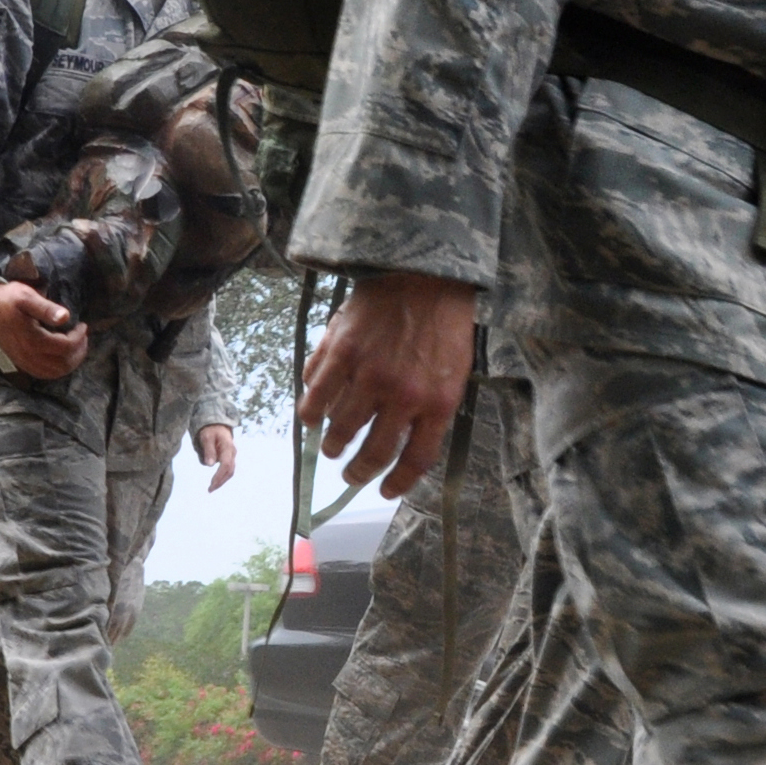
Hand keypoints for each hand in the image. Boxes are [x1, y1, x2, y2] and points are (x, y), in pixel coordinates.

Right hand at [0, 275, 89, 380]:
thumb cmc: (8, 298)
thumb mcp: (28, 297)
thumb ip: (47, 308)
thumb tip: (66, 317)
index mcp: (32, 339)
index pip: (65, 347)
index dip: (79, 338)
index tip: (82, 326)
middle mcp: (28, 355)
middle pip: (63, 364)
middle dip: (79, 352)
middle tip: (83, 337)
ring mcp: (23, 361)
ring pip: (55, 372)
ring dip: (70, 362)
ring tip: (76, 346)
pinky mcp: (20, 362)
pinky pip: (43, 374)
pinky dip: (57, 369)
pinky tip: (62, 357)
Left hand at [195, 421, 238, 489]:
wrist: (217, 426)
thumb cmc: (210, 431)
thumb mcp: (206, 437)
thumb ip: (208, 450)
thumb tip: (209, 465)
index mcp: (227, 447)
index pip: (226, 464)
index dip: (219, 475)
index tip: (211, 483)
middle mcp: (232, 453)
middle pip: (230, 471)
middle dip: (220, 481)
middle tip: (210, 490)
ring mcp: (232, 456)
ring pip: (230, 472)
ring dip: (221, 481)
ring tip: (211, 489)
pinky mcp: (229, 459)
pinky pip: (227, 470)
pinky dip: (222, 477)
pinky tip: (214, 482)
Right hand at [299, 272, 478, 499]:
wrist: (423, 273)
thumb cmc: (443, 323)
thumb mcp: (455, 372)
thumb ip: (433, 410)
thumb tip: (406, 446)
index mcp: (438, 402)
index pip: (415, 460)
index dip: (397, 483)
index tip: (385, 490)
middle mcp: (403, 395)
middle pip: (374, 453)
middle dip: (359, 473)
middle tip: (351, 476)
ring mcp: (369, 374)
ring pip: (340, 431)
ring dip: (333, 446)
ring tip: (331, 447)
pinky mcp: (341, 353)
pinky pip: (315, 396)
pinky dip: (310, 413)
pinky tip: (311, 417)